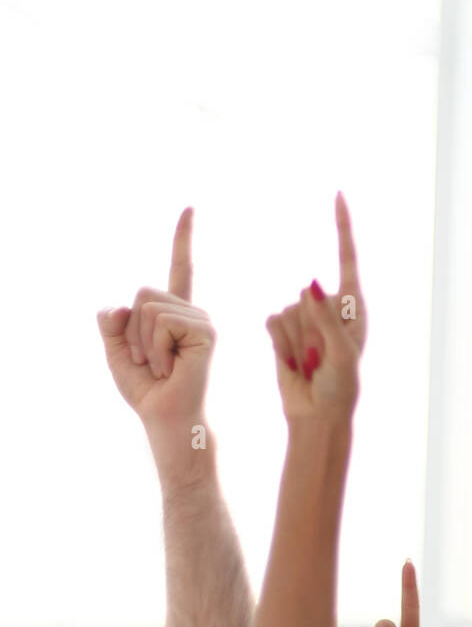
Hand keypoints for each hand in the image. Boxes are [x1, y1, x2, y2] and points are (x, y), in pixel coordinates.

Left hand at [98, 208, 214, 430]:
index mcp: (175, 313)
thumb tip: (120, 305)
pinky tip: (171, 367)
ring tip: (162, 366)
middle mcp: (193, 312)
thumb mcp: (116, 352)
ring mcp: (202, 321)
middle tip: (152, 362)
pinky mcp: (205, 332)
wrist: (166, 419)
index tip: (190, 207)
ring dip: (142, 342)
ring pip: (148, 306)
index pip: (180, 268)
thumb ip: (112, 323)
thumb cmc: (148, 391)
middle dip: (132, 330)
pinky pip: (160, 321)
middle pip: (142, 293)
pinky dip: (154, 347)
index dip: (183, 238)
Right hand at [265, 194, 364, 422]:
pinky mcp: (281, 330)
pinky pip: (270, 321)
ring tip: (309, 363)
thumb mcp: (342, 354)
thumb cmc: (340, 387)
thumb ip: (326, 318)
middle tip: (320, 358)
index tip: (339, 194)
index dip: (342, 226)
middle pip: (306, 295)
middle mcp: (329, 307)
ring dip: (294, 341)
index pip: (347, 258)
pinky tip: (292, 362)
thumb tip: (311, 282)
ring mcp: (305, 318)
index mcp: (354, 307)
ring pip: (286, 310)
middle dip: (309, 329)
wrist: (316, 415)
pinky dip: (278, 343)